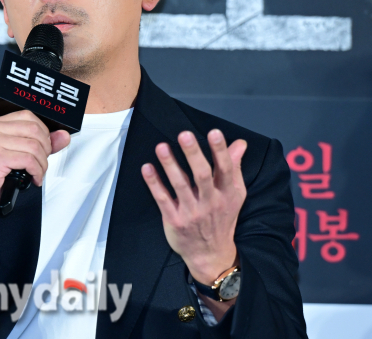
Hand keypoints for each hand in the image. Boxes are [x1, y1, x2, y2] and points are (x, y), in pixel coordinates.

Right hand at [0, 110, 70, 239]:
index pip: (27, 116)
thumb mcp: (19, 154)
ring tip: (37, 172)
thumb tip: (63, 135)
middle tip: (41, 162)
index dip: (42, 132)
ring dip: (41, 163)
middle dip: (45, 148)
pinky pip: (28, 160)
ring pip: (33, 146)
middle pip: (33, 129)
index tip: (44, 147)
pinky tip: (32, 178)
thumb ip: (41, 142)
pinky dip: (36, 171)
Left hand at [141, 129, 246, 284]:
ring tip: (162, 147)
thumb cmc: (222, 218)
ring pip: (180, 185)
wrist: (211, 255)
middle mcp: (210, 203)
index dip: (220, 151)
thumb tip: (240, 143)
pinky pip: (163, 199)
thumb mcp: (234, 195)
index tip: (214, 132)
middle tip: (184, 135)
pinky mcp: (174, 220)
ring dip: (170, 165)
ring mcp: (191, 212)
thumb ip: (234, 167)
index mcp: (226, 194)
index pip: (225, 169)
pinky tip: (147, 168)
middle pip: (202, 175)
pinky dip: (154, 184)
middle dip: (193, 154)